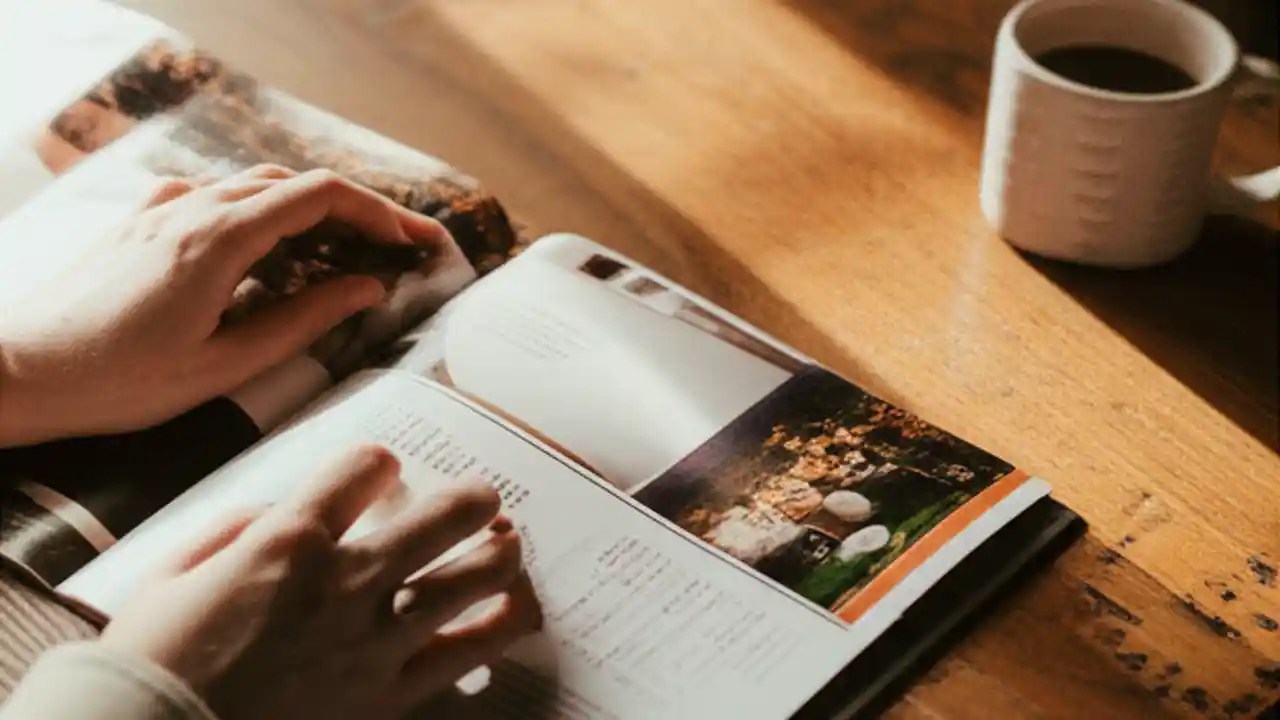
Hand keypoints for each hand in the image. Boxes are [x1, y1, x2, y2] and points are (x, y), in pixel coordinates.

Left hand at [0, 165, 447, 446]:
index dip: (379, 214)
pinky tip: (271, 251)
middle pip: (297, 184)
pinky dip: (265, 212)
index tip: (413, 244)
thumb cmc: (117, 381)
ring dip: (313, 211)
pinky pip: (221, 196)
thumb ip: (304, 320)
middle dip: (357, 211)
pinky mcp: (146, 219)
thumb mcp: (226, 365)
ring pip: (259, 185)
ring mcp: (166, 207)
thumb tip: (367, 290)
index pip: (320, 194)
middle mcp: (193, 207)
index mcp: (218, 238)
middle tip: (400, 249)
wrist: (21, 373)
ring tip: (347, 253)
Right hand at [102, 444, 540, 719]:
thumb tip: (284, 511)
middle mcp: (347, 581)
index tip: (379, 472)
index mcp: (291, 540)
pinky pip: (467, 655)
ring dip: (501, 552)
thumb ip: (239, 527)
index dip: (377, 463)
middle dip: (472, 499)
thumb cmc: (151, 662)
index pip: (365, 468)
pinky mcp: (389, 695)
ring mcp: (376, 640)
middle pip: (443, 516)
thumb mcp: (175, 572)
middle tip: (481, 498)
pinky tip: (519, 609)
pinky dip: (500, 627)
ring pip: (472, 579)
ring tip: (509, 543)